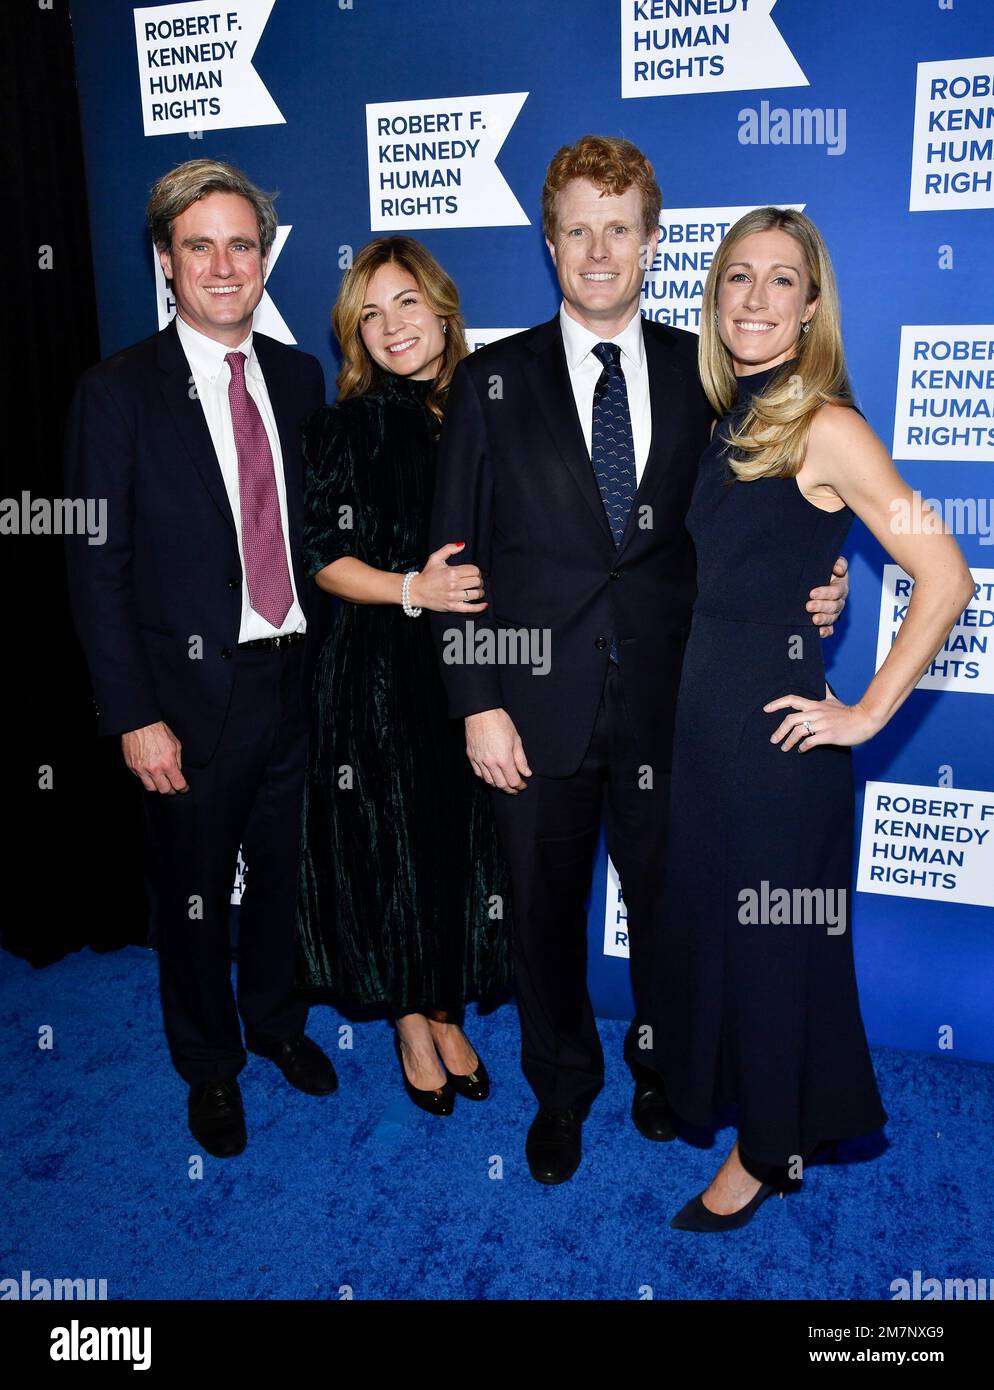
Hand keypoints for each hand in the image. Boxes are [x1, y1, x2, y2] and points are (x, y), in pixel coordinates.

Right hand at [122, 720, 188, 792]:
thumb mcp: (176, 744)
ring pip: (151, 788)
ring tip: (161, 782)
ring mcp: (142, 770)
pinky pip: (140, 779)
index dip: (183, 788)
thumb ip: (178, 761)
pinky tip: (151, 774)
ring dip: (158, 787)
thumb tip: (177, 772)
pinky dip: (147, 779)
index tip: (184, 788)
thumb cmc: (158, 731)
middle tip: (173, 787)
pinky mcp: (132, 767)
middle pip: (164, 790)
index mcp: (168, 763)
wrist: (139, 724)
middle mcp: (154, 769)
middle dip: (171, 790)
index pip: (178, 784)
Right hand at [409, 542, 487, 613]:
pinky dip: (479, 607)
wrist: (416, 591)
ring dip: (479, 591)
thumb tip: (463, 544)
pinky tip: (484, 604)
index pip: (474, 570)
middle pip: (476, 581)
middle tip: (475, 581)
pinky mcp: (452, 607)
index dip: (476, 571)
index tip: (474, 573)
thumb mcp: (435, 558)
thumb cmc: (427, 574)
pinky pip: (470, 608)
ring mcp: (453, 597)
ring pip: (476, 594)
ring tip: (477, 590)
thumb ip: (449, 549)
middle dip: (478, 580)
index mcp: (452, 572)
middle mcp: (453, 584)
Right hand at [464, 708, 530, 791]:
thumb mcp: (516, 739)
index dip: (520, 786)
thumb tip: (526, 773)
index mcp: (504, 759)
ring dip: (498, 785)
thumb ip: (521, 759)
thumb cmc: (500, 722)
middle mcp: (490, 763)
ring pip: (489, 781)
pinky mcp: (471, 757)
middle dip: (510, 789)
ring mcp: (479, 761)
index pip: (513, 781)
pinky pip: (478, 774)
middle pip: (501, 784)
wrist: (481, 713)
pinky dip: (486, 778)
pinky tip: (492, 776)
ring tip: (505, 783)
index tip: (524, 785)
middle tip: (516, 788)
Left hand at [764, 692, 880, 751]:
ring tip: (785, 748)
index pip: (792, 699)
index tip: (766, 709)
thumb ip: (825, 693)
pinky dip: (802, 747)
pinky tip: (801, 750)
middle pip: (790, 719)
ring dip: (788, 741)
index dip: (777, 703)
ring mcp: (822, 724)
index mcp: (815, 705)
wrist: (864, 719)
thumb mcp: (834, 700)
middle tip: (774, 739)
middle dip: (779, 731)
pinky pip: (810, 741)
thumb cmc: (848, 712)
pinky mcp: (828, 735)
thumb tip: (823, 683)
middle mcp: (816, 713)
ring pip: (798, 731)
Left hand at [807, 555, 847, 638]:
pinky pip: (830, 629)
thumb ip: (837, 562)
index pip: (837, 591)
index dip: (826, 592)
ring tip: (814, 620)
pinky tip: (819, 632)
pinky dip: (825, 631)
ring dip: (823, 619)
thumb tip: (839, 570)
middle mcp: (838, 600)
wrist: (809, 580)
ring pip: (832, 618)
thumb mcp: (828, 563)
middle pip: (835, 606)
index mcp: (840, 586)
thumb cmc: (819, 571)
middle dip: (821, 606)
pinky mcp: (827, 622)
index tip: (811, 593)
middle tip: (808, 606)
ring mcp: (833, 612)